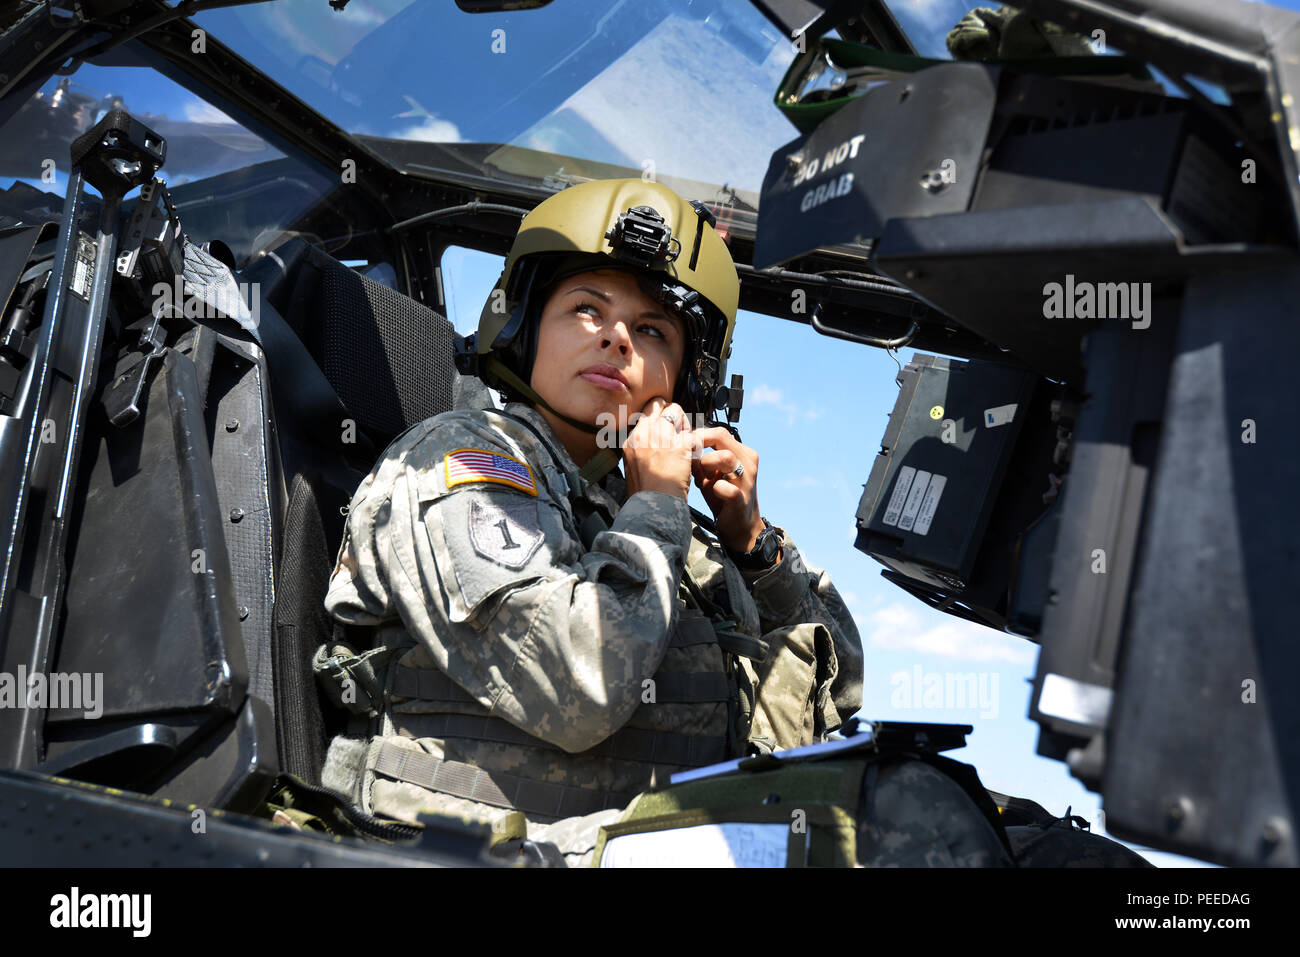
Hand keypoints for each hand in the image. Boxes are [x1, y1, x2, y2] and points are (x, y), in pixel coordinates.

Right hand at [623, 397, 695, 500]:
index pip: (646, 412)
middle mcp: (644, 434)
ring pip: (677, 412)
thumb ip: (641, 449)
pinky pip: (692, 433)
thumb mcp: (633, 466)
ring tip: (687, 442)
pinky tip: (694, 455)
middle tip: (679, 431)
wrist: (653, 507)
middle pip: (659, 405)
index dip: (659, 416)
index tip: (666, 425)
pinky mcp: (679, 445)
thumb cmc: (645, 494)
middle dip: (672, 414)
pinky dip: (696, 443)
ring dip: (684, 424)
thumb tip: (650, 442)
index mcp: (631, 440)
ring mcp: (661, 437)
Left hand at [691, 427, 765, 553]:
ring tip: (704, 476)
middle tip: (690, 457)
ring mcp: (746, 482)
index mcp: (741, 454)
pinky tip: (714, 491)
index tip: (684, 444)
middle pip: (722, 438)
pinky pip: (729, 490)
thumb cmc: (723, 497)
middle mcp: (747, 464)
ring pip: (727, 458)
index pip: (719, 432)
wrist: (740, 526)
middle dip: (700, 444)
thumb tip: (680, 446)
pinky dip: (717, 489)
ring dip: (708, 463)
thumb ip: (698, 460)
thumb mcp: (709, 475)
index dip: (699, 434)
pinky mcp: (742, 501)